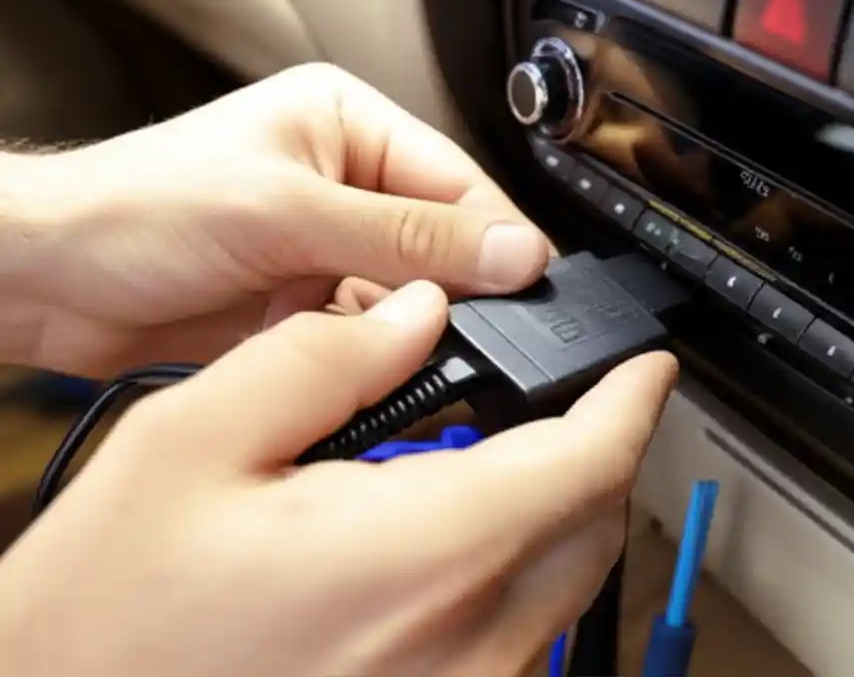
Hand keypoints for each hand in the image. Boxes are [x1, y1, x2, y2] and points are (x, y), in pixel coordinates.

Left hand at [0, 63, 550, 377]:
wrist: (51, 284)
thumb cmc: (136, 212)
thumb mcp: (286, 212)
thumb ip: (406, 236)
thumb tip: (510, 252)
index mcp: (350, 124)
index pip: (458, 182)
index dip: (493, 239)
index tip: (523, 289)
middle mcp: (347, 182)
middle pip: (443, 243)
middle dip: (450, 290)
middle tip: (459, 328)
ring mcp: (329, 247)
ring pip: (412, 297)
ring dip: (403, 327)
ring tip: (386, 344)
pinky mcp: (309, 303)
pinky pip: (372, 334)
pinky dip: (371, 354)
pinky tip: (355, 362)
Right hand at [0, 281, 678, 675]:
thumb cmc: (107, 617)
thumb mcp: (191, 446)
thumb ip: (321, 363)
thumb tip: (412, 318)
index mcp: (420, 555)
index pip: (586, 463)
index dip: (630, 402)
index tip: (643, 367)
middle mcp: (462, 639)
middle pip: (592, 526)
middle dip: (598, 451)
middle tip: (574, 401)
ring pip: (564, 587)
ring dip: (560, 511)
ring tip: (506, 458)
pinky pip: (519, 638)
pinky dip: (518, 572)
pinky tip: (453, 542)